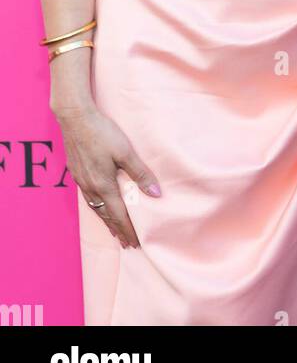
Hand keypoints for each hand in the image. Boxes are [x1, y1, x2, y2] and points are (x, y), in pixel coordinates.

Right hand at [54, 102, 160, 246]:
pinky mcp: (76, 173)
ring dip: (106, 221)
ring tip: (114, 230)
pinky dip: (96, 208)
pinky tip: (98, 206)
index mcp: (104, 185)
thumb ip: (140, 173)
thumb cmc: (102, 133)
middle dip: (118, 230)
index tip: (136, 243)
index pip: (119, 215)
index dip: (129, 230)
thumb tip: (156, 193)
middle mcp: (91, 188)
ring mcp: (81, 181)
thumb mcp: (125, 152)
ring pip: (95, 209)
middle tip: (127, 244)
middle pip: (106, 216)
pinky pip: (88, 198)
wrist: (75, 119)